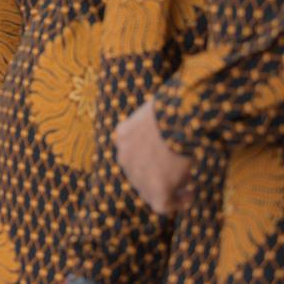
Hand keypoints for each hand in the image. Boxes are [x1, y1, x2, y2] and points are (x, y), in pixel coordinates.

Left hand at [114, 98, 193, 214]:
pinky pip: (162, 204)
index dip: (149, 160)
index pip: (133, 155)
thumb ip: (155, 125)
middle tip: (180, 175)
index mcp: (123, 135)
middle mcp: (124, 156)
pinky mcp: (156, 188)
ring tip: (187, 188)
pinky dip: (177, 203)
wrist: (179, 116)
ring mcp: (138, 174)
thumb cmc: (175, 107)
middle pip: (139, 174)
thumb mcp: (156, 112)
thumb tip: (171, 130)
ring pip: (149, 190)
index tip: (166, 160)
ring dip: (168, 190)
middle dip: (158, 176)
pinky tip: (189, 195)